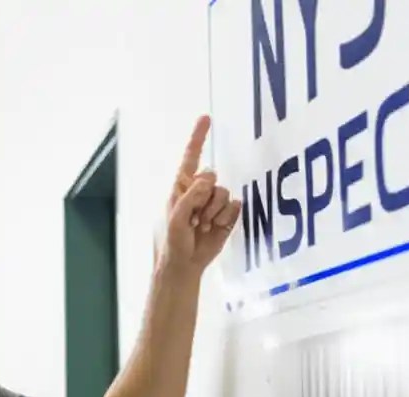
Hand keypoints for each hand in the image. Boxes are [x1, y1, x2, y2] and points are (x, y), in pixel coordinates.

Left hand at [156, 115, 241, 274]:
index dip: (199, 137)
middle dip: (205, 197)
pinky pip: (235, 206)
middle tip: (195, 218)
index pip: (191, 158)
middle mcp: (199, 191)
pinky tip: (214, 229)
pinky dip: (226, 218)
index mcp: (181, 186)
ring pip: (224, 193)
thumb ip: (191, 195)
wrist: (185, 265)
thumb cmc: (173, 241)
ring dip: (214, 211)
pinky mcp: (227, 216)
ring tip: (202, 226)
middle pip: (212, 177)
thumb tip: (208, 178)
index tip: (206, 118)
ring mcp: (213, 203)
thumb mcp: (176, 216)